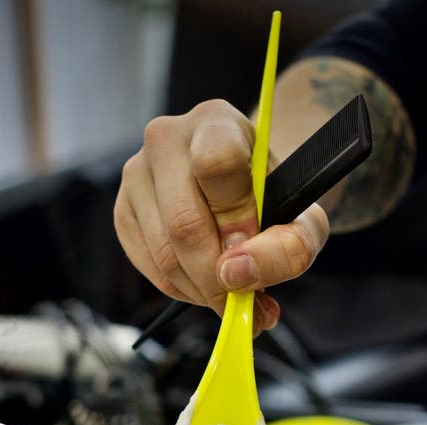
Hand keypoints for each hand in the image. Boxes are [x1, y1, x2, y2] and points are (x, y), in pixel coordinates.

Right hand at [114, 100, 328, 335]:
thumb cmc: (272, 200)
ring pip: (164, 254)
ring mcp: (136, 174)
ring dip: (202, 290)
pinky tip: (205, 287)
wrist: (244, 189)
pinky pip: (149, 268)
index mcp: (216, 122)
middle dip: (217, 276)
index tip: (253, 247)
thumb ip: (288, 246)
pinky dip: (182, 290)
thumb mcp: (303, 221)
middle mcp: (166, 139)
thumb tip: (233, 275)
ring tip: (232, 295)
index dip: (236, 219)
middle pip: (183, 223)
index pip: (216, 164)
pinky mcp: (122, 210)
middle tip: (244, 299)